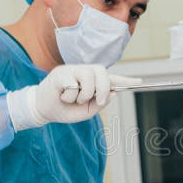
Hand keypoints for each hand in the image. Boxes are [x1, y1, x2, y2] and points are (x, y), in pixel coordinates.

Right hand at [6, 65, 141, 130]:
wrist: (43, 110)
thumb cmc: (65, 109)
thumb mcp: (85, 111)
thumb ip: (100, 103)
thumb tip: (112, 93)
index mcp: (93, 82)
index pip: (112, 79)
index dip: (126, 80)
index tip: (140, 81)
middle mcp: (84, 72)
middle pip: (102, 72)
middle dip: (103, 89)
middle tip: (98, 101)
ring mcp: (73, 70)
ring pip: (89, 78)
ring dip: (84, 95)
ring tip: (74, 99)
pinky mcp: (61, 72)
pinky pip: (73, 84)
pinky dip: (69, 96)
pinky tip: (62, 95)